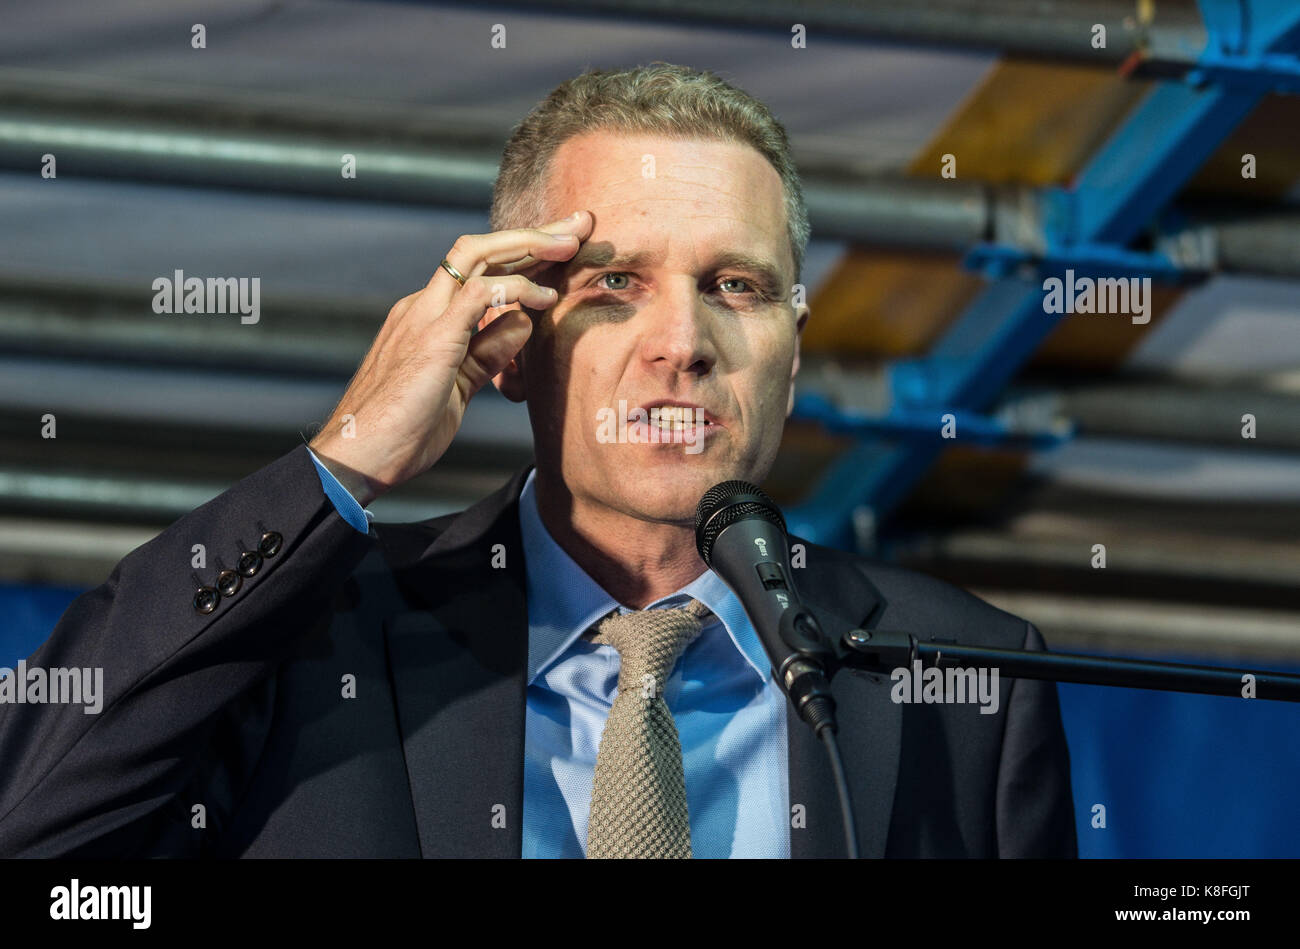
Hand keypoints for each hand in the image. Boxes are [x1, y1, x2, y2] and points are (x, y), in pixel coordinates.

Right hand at [309, 210, 591, 505]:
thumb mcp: (458, 388)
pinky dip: (517, 289)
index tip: (559, 250)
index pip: (477, 271)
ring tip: (571, 247)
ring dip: (529, 245)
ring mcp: (423, 317)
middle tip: (579, 223)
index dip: (521, 255)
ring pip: (476, 255)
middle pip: (479, 249)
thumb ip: (487, 354)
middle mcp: (422, 307)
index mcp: (424, 318)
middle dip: (532, 234)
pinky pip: (480, 295)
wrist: (357, 458)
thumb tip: (523, 323)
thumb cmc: (403, 432)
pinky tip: (544, 299)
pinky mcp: (433, 338)